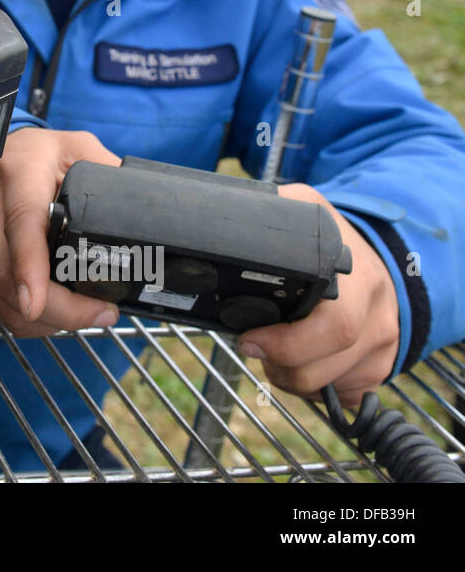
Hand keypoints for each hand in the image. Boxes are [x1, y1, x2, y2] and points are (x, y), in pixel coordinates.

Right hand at [0, 127, 121, 337]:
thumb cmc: (40, 153)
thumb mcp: (78, 149)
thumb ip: (107, 173)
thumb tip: (145, 207)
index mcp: (18, 173)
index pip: (20, 223)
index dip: (27, 266)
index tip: (34, 302)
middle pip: (9, 277)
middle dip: (59, 311)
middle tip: (103, 314)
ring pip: (2, 298)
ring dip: (45, 319)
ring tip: (87, 314)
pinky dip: (27, 317)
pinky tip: (55, 310)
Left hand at [239, 183, 399, 406]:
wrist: (379, 256)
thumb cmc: (329, 235)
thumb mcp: (302, 208)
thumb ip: (268, 210)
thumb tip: (220, 218)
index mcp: (355, 275)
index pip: (333, 328)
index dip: (285, 345)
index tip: (250, 339)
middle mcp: (376, 312)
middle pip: (322, 369)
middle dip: (278, 366)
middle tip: (255, 346)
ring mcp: (384, 343)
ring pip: (328, 387)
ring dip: (291, 377)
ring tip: (276, 349)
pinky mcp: (382, 366)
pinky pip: (343, 396)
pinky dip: (313, 387)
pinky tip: (303, 360)